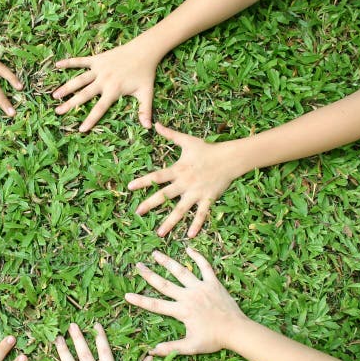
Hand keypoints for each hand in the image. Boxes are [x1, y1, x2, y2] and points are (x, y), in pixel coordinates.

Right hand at [52, 41, 159, 131]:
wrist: (144, 50)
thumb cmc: (145, 73)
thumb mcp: (146, 93)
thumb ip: (144, 110)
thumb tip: (148, 127)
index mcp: (113, 91)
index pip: (99, 108)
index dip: (90, 120)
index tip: (81, 129)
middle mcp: (103, 81)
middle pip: (84, 95)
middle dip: (70, 104)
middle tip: (58, 111)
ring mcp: (98, 69)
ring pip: (79, 80)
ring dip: (66, 87)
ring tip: (55, 95)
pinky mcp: (97, 59)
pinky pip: (80, 61)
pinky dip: (69, 62)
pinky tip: (57, 64)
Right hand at [124, 248, 246, 355]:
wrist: (237, 331)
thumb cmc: (214, 339)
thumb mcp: (191, 347)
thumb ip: (171, 348)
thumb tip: (152, 352)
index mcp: (182, 311)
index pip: (155, 305)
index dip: (140, 301)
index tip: (127, 295)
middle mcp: (188, 296)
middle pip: (164, 284)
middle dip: (149, 274)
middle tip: (138, 265)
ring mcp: (201, 287)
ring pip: (181, 271)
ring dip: (167, 262)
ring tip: (156, 254)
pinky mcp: (213, 283)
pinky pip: (204, 267)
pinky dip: (197, 257)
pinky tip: (189, 249)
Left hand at [129, 123, 237, 237]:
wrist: (230, 157)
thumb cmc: (207, 149)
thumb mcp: (187, 141)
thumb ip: (170, 135)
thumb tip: (156, 124)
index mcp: (178, 170)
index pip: (157, 176)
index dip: (143, 181)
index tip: (130, 187)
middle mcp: (185, 183)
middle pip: (165, 195)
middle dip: (150, 204)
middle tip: (138, 212)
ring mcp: (196, 192)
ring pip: (181, 209)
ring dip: (170, 222)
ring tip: (159, 233)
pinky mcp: (208, 199)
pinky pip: (201, 214)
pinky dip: (196, 225)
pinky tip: (189, 236)